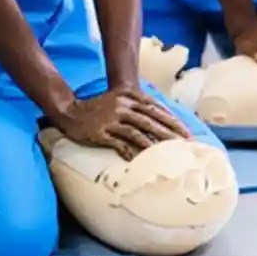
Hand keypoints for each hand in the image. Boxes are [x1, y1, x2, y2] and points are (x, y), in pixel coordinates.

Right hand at [53, 87, 191, 160]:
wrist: (70, 112)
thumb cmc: (100, 106)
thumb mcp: (120, 98)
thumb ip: (140, 104)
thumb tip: (164, 116)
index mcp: (129, 95)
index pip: (156, 108)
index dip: (173, 121)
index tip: (186, 131)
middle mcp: (122, 106)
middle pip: (151, 120)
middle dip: (170, 133)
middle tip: (184, 143)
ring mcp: (111, 119)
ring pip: (138, 132)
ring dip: (155, 144)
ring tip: (168, 153)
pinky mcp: (101, 133)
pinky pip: (120, 144)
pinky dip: (132, 152)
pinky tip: (142, 159)